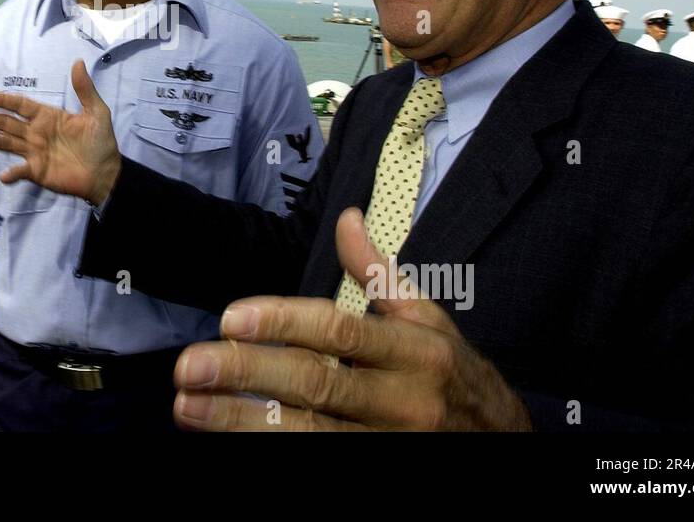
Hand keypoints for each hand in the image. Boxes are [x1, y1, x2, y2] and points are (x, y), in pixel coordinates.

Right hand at [0, 59, 120, 204]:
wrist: (106, 173)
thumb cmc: (101, 141)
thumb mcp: (96, 112)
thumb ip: (85, 90)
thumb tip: (78, 62)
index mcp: (47, 116)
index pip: (20, 105)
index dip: (3, 100)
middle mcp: (35, 132)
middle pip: (6, 123)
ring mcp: (34, 152)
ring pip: (9, 144)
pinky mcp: (37, 171)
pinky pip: (21, 170)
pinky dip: (12, 173)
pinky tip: (4, 175)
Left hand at [170, 207, 532, 431]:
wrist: (506, 446)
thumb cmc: (457, 380)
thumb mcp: (431, 322)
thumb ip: (382, 276)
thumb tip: (347, 220)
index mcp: (415, 353)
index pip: (339, 332)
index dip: (283, 323)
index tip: (230, 317)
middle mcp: (402, 402)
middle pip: (314, 385)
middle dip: (247, 374)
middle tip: (189, 366)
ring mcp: (388, 447)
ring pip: (306, 435)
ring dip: (240, 422)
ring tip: (187, 408)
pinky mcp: (375, 473)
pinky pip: (316, 463)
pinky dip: (268, 451)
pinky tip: (226, 440)